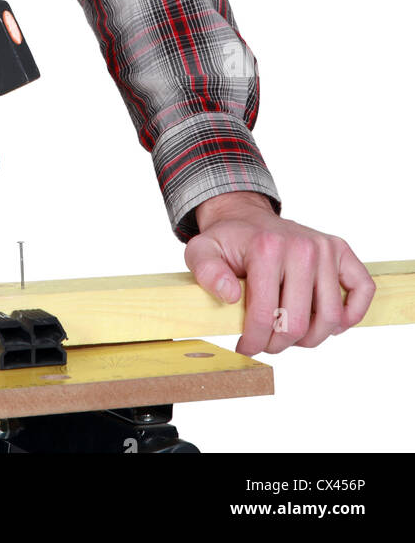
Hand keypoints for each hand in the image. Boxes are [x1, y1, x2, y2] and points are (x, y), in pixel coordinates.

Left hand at [184, 192, 375, 354]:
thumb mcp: (202, 251)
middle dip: (279, 344)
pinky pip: (361, 289)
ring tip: (289, 334)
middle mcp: (301, 247)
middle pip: (298, 324)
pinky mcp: (340, 251)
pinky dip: (351, 314)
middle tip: (266, 342)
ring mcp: (324, 248)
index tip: (245, 346)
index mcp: (266, 248)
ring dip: (310, 338)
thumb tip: (230, 295)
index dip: (254, 342)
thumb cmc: (228, 241)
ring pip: (331, 317)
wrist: (247, 217)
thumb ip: (206, 271)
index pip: (266, 316)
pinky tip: (329, 323)